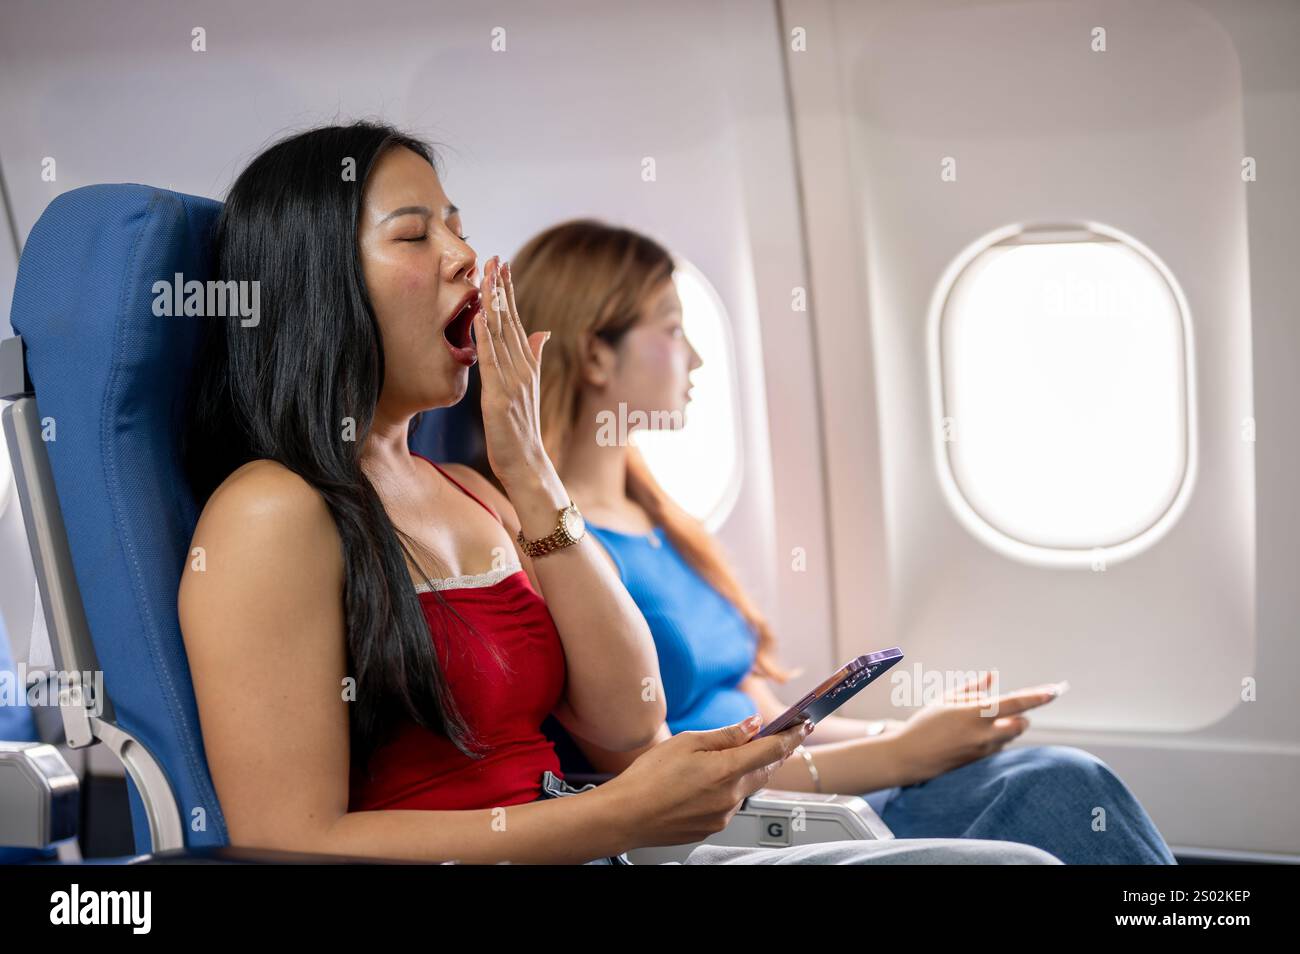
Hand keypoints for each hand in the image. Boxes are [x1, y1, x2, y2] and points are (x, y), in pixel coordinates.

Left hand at [474, 257, 552, 490]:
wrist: (528, 463)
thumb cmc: (522, 430)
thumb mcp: (528, 389)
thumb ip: (534, 357)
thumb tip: (542, 332)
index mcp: (527, 365)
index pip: (517, 321)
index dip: (509, 292)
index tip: (502, 266)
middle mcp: (523, 368)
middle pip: (510, 320)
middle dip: (501, 288)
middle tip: (494, 257)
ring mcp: (514, 382)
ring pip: (502, 334)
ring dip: (493, 303)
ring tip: (486, 276)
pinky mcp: (501, 397)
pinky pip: (491, 361)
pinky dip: (485, 336)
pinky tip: (479, 315)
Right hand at [598, 715, 811, 848]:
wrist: (626, 816)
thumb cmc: (649, 777)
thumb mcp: (687, 741)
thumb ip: (725, 734)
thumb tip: (752, 725)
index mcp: (727, 770)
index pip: (772, 750)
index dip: (792, 736)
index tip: (803, 724)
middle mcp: (731, 796)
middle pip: (765, 770)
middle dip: (773, 753)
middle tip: (777, 736)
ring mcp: (723, 815)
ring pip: (747, 787)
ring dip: (749, 771)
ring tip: (733, 757)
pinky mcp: (712, 827)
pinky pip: (730, 803)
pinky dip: (729, 788)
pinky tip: (709, 781)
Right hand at [888, 680, 1065, 786]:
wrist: (909, 758)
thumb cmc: (924, 724)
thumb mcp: (945, 700)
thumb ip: (972, 689)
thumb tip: (992, 677)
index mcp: (973, 714)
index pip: (1014, 703)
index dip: (1037, 697)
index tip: (1054, 691)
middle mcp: (982, 734)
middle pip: (1020, 725)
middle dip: (1021, 717)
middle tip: (1010, 712)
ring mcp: (983, 752)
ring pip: (1009, 738)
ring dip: (1005, 729)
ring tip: (978, 726)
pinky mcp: (980, 765)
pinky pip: (997, 750)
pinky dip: (993, 742)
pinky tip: (971, 740)